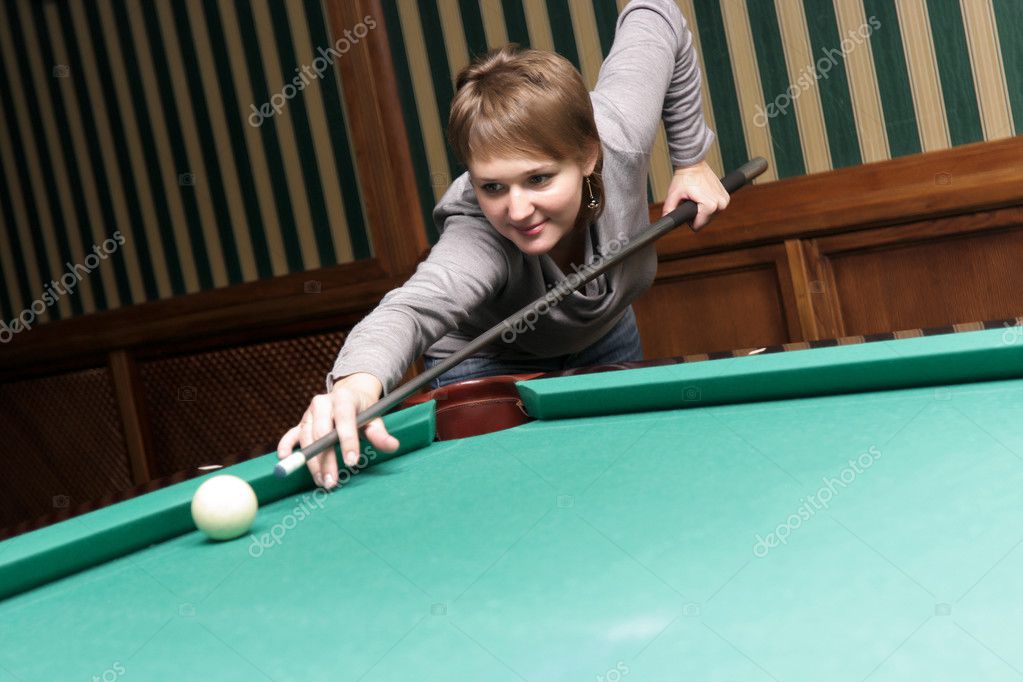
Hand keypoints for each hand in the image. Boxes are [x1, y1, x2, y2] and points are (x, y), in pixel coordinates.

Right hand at [276, 372, 399, 489]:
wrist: (348, 396)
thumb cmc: (363, 410)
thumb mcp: (375, 419)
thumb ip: (381, 434)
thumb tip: (393, 446)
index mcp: (344, 398)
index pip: (344, 419)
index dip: (348, 441)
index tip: (352, 462)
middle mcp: (323, 403)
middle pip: (321, 432)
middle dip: (326, 459)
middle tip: (333, 482)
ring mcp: (309, 413)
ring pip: (306, 438)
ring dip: (312, 462)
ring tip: (322, 482)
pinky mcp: (301, 422)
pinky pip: (290, 434)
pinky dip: (286, 446)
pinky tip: (286, 458)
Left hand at [661, 160, 729, 230]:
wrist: (694, 164)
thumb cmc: (684, 178)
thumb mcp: (674, 194)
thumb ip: (669, 209)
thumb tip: (665, 220)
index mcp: (710, 205)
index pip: (698, 226)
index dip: (689, 220)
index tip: (686, 206)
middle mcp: (721, 204)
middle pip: (705, 222)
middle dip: (696, 215)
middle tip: (691, 200)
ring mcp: (725, 200)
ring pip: (710, 216)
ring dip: (702, 210)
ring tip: (696, 197)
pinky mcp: (726, 197)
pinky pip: (716, 209)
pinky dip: (708, 205)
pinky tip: (703, 195)